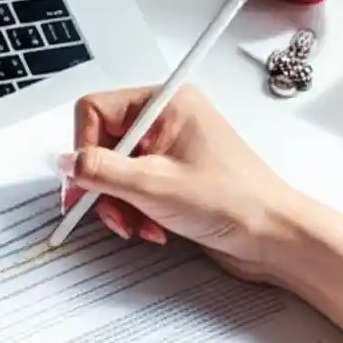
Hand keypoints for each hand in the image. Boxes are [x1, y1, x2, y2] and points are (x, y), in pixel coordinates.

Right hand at [63, 85, 302, 280]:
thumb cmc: (233, 202)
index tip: (84, 185)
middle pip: (102, 144)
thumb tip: (66, 163)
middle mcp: (166, 120)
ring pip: (115, 171)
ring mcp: (170, 149)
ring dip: (119, 204)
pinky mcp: (173, 176)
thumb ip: (101, 170)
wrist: (275, 238)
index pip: (95, 111)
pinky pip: (133, 188)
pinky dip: (135, 212)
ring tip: (138, 226)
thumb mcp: (154, 186)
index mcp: (166, 103)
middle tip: (113, 214)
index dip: (84, 149)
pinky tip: (152, 229)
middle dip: (104, 186)